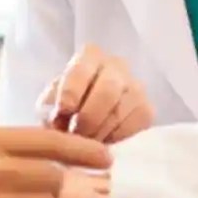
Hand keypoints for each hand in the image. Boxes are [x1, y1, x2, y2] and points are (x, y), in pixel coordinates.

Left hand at [39, 44, 154, 141]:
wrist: (86, 114)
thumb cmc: (66, 103)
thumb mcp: (51, 101)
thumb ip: (51, 109)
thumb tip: (59, 121)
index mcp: (89, 56)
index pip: (81, 71)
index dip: (71, 93)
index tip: (62, 112)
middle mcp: (117, 65)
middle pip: (108, 90)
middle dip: (89, 117)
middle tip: (76, 133)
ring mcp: (135, 86)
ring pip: (122, 110)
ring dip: (101, 131)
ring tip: (86, 142)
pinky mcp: (147, 109)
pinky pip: (136, 124)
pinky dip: (117, 136)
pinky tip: (104, 141)